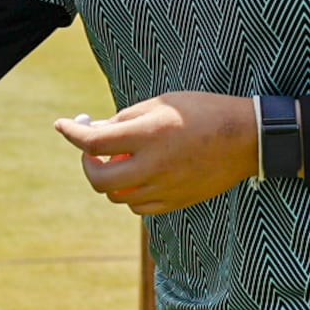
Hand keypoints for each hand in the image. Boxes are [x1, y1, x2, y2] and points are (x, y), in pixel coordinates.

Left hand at [56, 92, 260, 216]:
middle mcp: (153, 166)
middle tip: (92, 149)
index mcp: (148, 136)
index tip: (63, 125)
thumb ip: (125, 118)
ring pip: (117, 196)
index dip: (71, 133)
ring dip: (110, 178)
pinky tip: (139, 174)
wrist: (247, 139)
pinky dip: (130, 193)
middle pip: (98, 179)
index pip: (93, 142)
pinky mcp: (175, 202)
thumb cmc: (204, 112)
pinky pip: (139, 207)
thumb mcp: (162, 103)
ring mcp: (164, 189)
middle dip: (87, 163)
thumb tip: (95, 131)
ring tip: (122, 158)